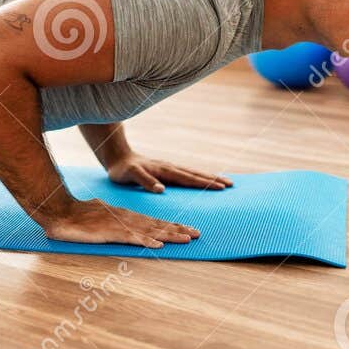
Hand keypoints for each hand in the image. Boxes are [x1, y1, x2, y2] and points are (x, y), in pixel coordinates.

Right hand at [39, 197, 199, 248]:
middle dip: (178, 230)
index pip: (153, 222)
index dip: (171, 226)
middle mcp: (126, 218)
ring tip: (187, 239)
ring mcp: (119, 225)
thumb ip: (112, 224)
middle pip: (157, 225)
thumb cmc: (77, 218)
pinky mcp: (110, 233)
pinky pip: (131, 238)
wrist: (59, 212)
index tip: (187, 230)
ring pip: (150, 231)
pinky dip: (146, 242)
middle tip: (197, 234)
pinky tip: (158, 246)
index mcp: (124, 216)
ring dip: (170, 235)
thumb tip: (119, 228)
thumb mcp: (100, 220)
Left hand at [106, 154, 231, 193]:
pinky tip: (203, 180)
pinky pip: (186, 174)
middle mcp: (170, 168)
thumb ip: (145, 181)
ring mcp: (169, 168)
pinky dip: (198, 177)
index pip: (188, 178)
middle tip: (231, 185)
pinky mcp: (166, 170)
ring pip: (193, 173)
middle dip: (213, 179)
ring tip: (224, 181)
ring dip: (209, 177)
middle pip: (196, 174)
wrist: (117, 158)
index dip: (204, 183)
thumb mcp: (130, 175)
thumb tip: (162, 190)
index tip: (220, 187)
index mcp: (165, 171)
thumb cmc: (122, 170)